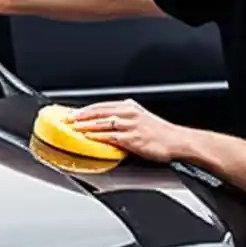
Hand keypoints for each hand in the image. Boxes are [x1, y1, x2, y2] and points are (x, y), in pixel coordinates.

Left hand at [67, 99, 192, 163]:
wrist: (178, 141)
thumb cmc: (161, 133)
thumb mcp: (141, 119)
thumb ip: (124, 119)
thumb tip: (106, 124)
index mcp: (130, 107)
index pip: (102, 105)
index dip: (85, 109)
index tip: (72, 113)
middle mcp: (129, 113)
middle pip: (99, 111)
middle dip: (81, 115)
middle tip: (67, 119)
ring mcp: (131, 125)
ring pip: (103, 123)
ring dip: (86, 126)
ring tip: (73, 129)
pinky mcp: (133, 139)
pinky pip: (111, 137)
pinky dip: (98, 137)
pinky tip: (89, 139)